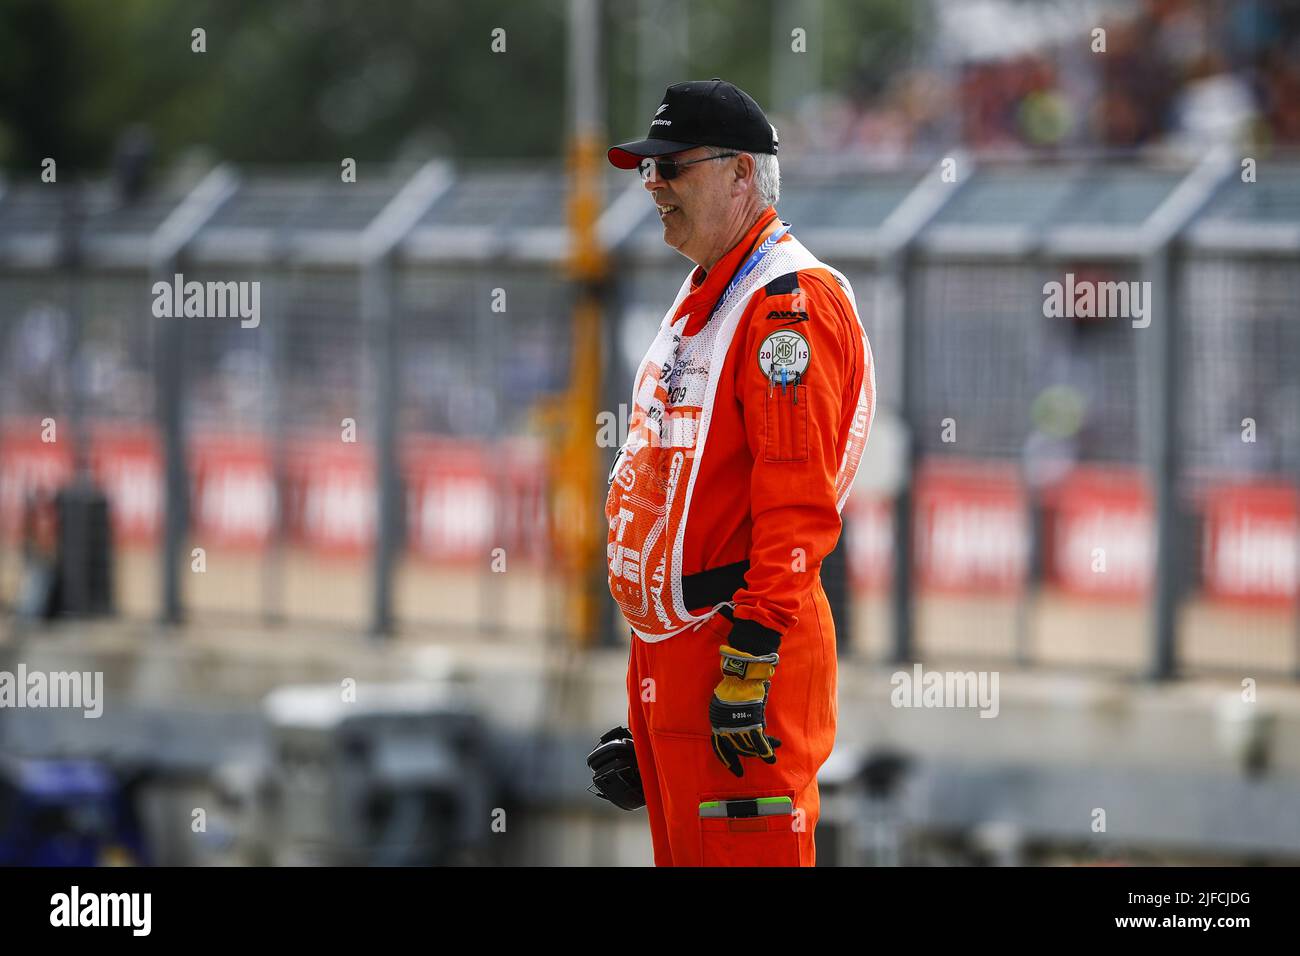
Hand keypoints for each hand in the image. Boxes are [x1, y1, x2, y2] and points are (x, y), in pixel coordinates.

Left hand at [709, 645, 780, 776]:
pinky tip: (772, 757)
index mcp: (717, 721)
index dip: (728, 761)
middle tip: (762, 755)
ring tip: (772, 749)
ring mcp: (738, 727)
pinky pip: (760, 743)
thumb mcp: (726, 702)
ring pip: (750, 747)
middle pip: (738, 748)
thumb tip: (744, 726)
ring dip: (761, 750)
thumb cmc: (735, 684)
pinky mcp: (752, 724)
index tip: (737, 772)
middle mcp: (725, 728)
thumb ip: (733, 716)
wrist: (742, 675)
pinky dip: (767, 751)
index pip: (719, 748)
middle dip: (750, 753)